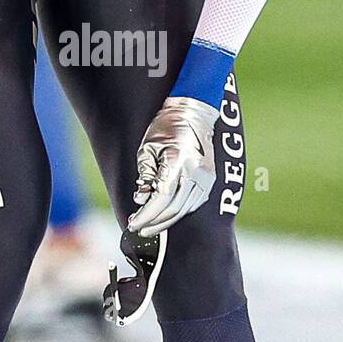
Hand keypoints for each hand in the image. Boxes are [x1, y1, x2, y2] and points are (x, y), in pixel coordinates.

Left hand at [127, 96, 218, 235]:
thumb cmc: (166, 127)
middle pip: (174, 209)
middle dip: (154, 223)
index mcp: (178, 162)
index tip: (132, 224)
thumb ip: (145, 176)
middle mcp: (196, 172)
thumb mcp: (147, 148)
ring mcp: (206, 177)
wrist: (193, 112)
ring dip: (165, 221)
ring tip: (148, 226)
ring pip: (185, 210)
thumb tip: (141, 200)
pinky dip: (178, 212)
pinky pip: (193, 204)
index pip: (161, 198)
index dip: (146, 215)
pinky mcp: (210, 180)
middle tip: (137, 228)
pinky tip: (165, 215)